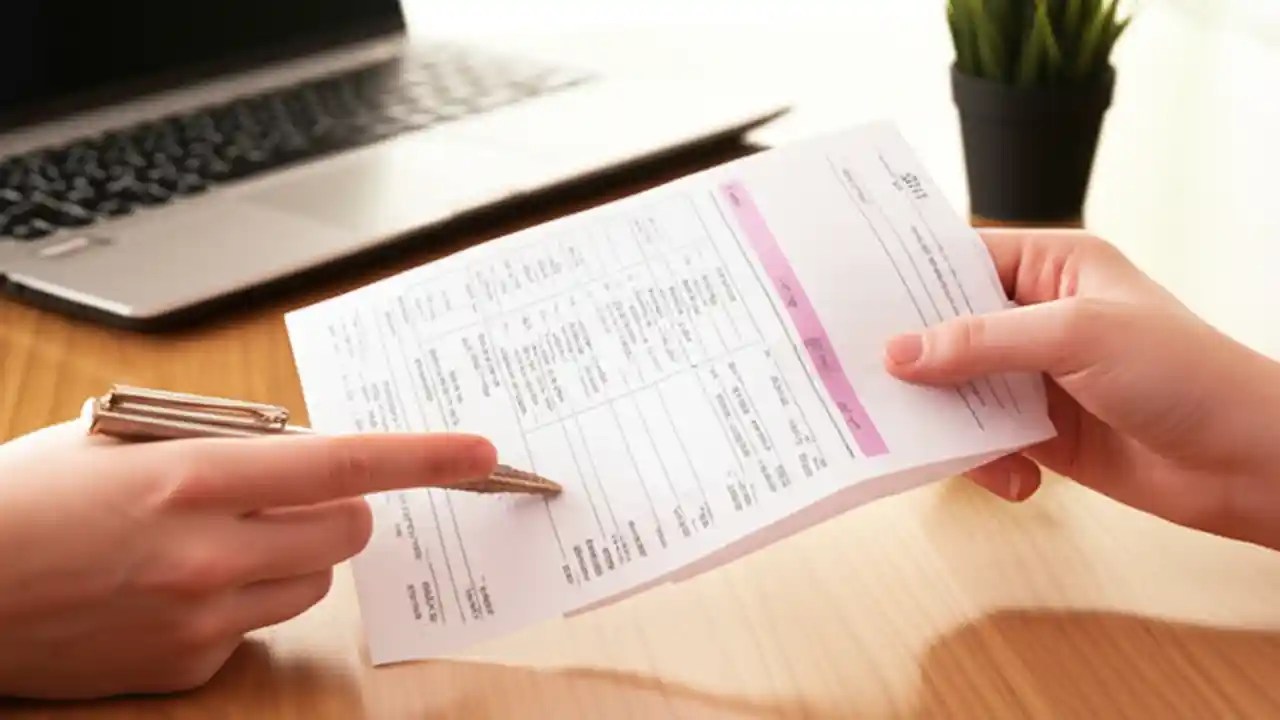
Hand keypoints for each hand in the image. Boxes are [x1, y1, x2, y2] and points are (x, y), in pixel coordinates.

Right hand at [0, 418, 495, 699]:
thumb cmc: (29, 498)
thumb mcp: (123, 440)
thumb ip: (225, 443)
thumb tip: (306, 452)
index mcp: (196, 474)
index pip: (346, 462)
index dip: (425, 456)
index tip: (480, 453)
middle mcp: (209, 548)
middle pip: (350, 529)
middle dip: (338, 508)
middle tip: (290, 498)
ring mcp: (200, 616)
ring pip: (314, 581)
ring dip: (292, 554)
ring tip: (216, 542)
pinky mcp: (185, 666)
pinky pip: (258, 628)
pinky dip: (239, 604)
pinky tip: (171, 591)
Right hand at [883, 228, 1279, 550]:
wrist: (1249, 463)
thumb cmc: (1185, 374)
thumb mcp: (1075, 337)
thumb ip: (981, 343)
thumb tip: (899, 352)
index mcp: (1054, 266)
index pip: (960, 259)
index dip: (906, 277)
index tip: (850, 298)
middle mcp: (1039, 316)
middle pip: (947, 329)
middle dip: (913, 358)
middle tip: (863, 377)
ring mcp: (1037, 376)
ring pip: (957, 390)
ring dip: (947, 419)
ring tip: (935, 442)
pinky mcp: (1041, 432)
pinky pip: (982, 438)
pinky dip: (983, 460)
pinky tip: (1017, 479)